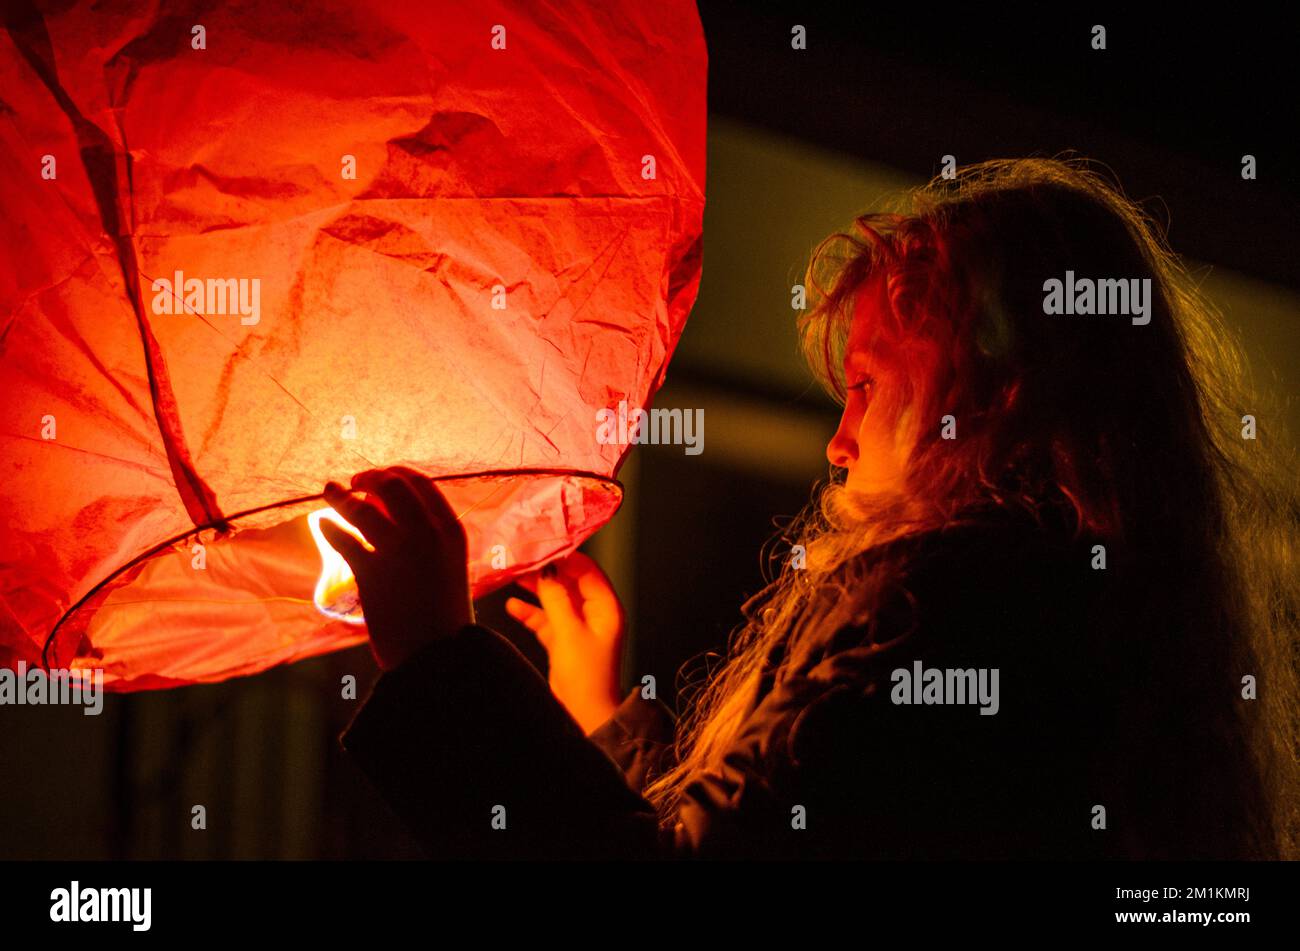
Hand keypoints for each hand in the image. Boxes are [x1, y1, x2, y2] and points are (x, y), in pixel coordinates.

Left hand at [320, 467, 473, 671]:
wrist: (440, 656)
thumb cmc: (443, 615)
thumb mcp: (447, 566)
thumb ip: (426, 536)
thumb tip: (384, 508)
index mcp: (451, 531)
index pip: (421, 483)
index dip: (395, 474)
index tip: (380, 477)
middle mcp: (427, 534)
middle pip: (391, 486)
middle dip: (369, 479)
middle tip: (354, 483)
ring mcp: (399, 552)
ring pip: (361, 508)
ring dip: (340, 496)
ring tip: (330, 492)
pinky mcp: (371, 573)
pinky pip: (343, 538)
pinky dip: (330, 527)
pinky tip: (323, 524)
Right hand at [506, 552, 624, 733]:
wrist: (585, 715)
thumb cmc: (586, 676)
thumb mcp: (569, 633)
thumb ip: (556, 600)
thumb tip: (546, 572)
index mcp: (606, 608)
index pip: (587, 571)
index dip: (566, 558)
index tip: (543, 549)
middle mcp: (594, 614)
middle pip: (570, 583)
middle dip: (547, 572)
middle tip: (523, 560)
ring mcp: (578, 628)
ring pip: (556, 600)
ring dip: (536, 590)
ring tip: (513, 576)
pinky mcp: (564, 642)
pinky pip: (547, 620)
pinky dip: (531, 612)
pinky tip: (513, 606)